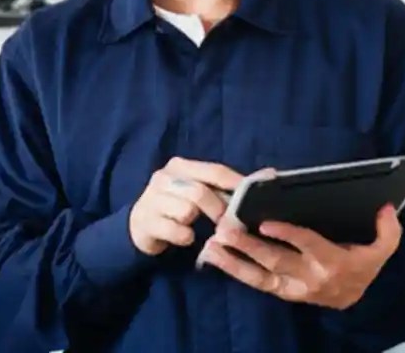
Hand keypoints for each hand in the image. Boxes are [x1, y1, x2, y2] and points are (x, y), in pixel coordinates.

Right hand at [129, 157, 243, 255]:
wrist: (140, 226)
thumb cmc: (176, 207)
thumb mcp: (197, 191)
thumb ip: (223, 187)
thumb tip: (264, 179)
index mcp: (180, 166)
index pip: (214, 171)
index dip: (236, 184)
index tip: (254, 198)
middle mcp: (164, 178)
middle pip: (201, 192)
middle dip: (220, 210)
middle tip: (229, 224)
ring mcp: (152, 199)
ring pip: (187, 210)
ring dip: (200, 224)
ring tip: (204, 230)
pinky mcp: (146, 222)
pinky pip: (175, 230)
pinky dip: (185, 237)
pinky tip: (186, 237)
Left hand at [198, 204, 402, 309]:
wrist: (354, 298)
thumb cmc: (362, 266)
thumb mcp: (382, 249)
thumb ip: (388, 230)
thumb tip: (386, 207)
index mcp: (333, 262)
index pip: (308, 245)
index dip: (287, 234)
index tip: (265, 222)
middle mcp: (310, 277)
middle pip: (276, 259)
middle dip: (248, 245)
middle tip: (225, 229)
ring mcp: (293, 287)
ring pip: (260, 275)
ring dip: (234, 260)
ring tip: (212, 245)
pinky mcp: (282, 292)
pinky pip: (257, 283)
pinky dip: (235, 270)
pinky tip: (216, 258)